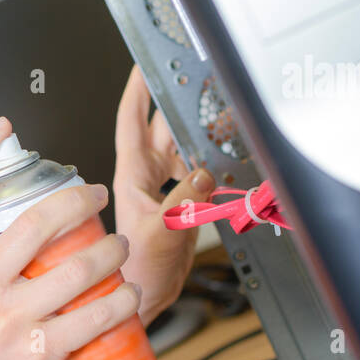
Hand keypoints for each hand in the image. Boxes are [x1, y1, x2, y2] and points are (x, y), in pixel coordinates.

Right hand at [0, 117, 138, 359]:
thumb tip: (23, 207)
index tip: (1, 127)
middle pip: (35, 220)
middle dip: (78, 199)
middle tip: (97, 194)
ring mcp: (7, 318)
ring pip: (77, 266)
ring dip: (113, 251)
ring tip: (122, 249)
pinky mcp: (39, 349)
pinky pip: (95, 313)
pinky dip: (121, 299)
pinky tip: (129, 293)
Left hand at [112, 65, 214, 325]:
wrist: (145, 295)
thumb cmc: (135, 268)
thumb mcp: (160, 231)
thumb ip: (183, 201)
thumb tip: (202, 174)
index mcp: (132, 173)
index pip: (132, 119)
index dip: (137, 89)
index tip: (143, 63)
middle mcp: (147, 175)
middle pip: (164, 127)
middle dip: (179, 103)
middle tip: (199, 81)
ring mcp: (166, 188)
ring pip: (185, 148)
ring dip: (201, 135)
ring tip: (221, 119)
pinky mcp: (183, 203)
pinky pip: (201, 173)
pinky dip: (214, 164)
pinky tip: (227, 161)